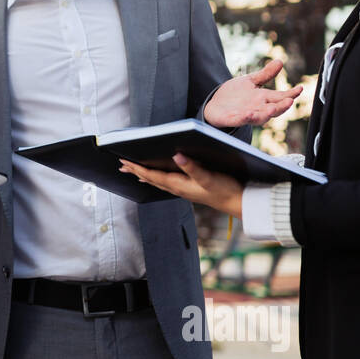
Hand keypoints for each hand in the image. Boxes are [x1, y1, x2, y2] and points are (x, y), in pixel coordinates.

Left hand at [117, 154, 243, 217]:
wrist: (238, 203)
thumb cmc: (224, 189)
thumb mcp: (209, 177)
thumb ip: (192, 167)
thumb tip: (177, 155)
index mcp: (178, 184)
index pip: (152, 175)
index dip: (137, 168)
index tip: (124, 161)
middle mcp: (177, 188)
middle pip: (151, 179)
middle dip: (136, 171)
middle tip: (121, 166)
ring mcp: (183, 190)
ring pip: (157, 182)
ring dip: (144, 175)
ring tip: (132, 171)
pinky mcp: (189, 189)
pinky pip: (166, 183)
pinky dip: (156, 179)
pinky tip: (156, 179)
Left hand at [204, 59, 302, 127]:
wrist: (215, 105)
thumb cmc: (235, 95)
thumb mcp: (250, 81)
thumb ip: (265, 74)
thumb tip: (279, 61)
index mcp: (263, 98)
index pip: (280, 97)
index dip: (291, 94)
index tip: (299, 89)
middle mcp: (258, 108)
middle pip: (274, 109)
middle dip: (282, 106)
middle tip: (289, 101)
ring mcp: (246, 114)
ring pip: (260, 117)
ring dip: (267, 114)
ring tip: (273, 109)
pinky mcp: (234, 119)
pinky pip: (241, 120)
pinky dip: (245, 118)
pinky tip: (249, 114)